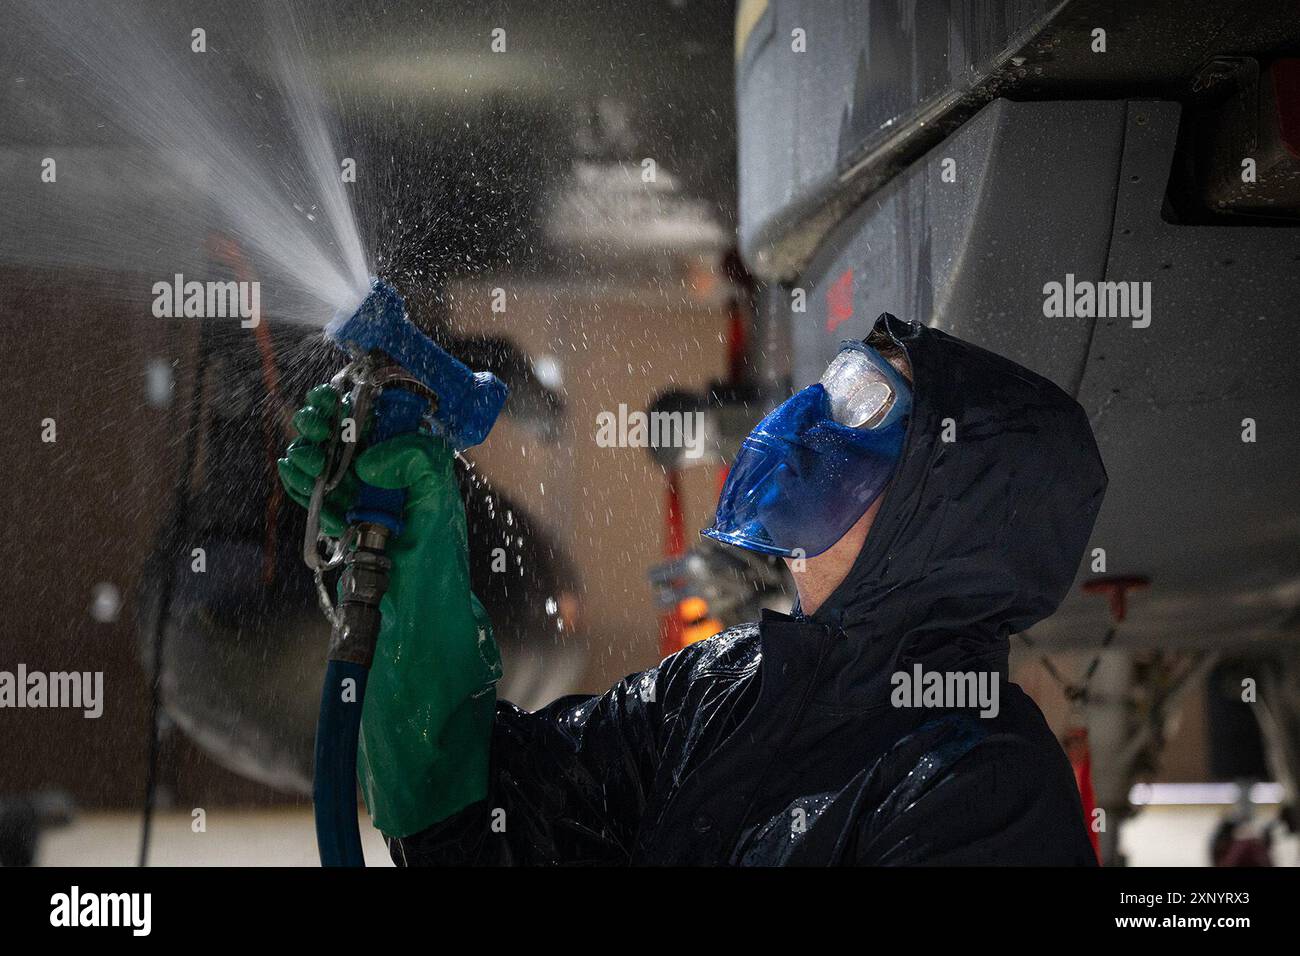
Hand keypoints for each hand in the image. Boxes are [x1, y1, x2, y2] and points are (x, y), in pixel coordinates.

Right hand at [278, 383, 453, 537]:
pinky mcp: (336, 516)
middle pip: (336, 429)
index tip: (332, 399)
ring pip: (317, 457)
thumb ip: (418, 460)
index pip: (372, 413)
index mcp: (406, 455)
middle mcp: (379, 469)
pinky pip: (308, 490)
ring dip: (305, 452)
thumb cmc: (437, 554)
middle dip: (317, 420)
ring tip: (310, 464)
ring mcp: (355, 492)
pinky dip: (297, 481)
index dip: (346, 400)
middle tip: (316, 426)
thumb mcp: (440, 497)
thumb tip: (366, 461)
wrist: (418, 606)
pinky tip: (298, 477)